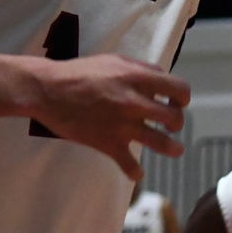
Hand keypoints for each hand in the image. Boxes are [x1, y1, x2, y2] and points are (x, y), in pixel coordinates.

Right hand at [28, 54, 189, 179]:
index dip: (183, 98)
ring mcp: (122, 125)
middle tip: (171, 125)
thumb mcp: (114, 60)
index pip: (178, 89)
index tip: (177, 103)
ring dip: (172, 148)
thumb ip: (140, 68)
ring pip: (161, 143)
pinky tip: (137, 172)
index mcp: (137, 78)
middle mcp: (134, 102)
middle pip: (174, 118)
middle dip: (176, 123)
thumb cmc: (80, 72)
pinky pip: (129, 165)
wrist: (48, 90)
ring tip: (175, 150)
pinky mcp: (107, 143)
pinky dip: (135, 171)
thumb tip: (161, 77)